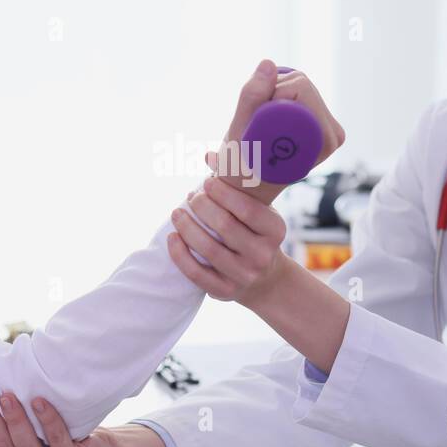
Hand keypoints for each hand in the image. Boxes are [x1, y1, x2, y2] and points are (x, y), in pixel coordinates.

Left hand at [167, 174, 287, 302]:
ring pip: (208, 249)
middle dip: (202, 206)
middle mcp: (262, 254)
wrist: (265, 280)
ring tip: (176, 213)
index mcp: (275, 231)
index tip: (207, 183)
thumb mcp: (257, 211)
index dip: (222, 192)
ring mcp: (244, 276)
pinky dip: (180, 254)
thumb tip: (210, 155)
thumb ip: (237, 185)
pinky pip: (196, 273)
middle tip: (191, 197)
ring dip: (186, 227)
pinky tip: (172, 238)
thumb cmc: (255, 234)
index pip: (247, 208)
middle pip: (225, 226)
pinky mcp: (225, 291)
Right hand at [212, 61, 345, 202]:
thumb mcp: (238, 133)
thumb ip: (252, 97)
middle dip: (272, 93)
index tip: (256, 122)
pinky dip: (277, 95)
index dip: (271, 93)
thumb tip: (269, 63)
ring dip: (273, 95)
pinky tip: (269, 118)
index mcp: (326, 139)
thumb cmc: (240, 170)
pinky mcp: (318, 122)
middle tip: (255, 123)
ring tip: (260, 125)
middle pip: (303, 82)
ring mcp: (327, 128)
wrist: (244, 190)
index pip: (301, 87)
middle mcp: (333, 133)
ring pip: (299, 83)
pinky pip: (297, 90)